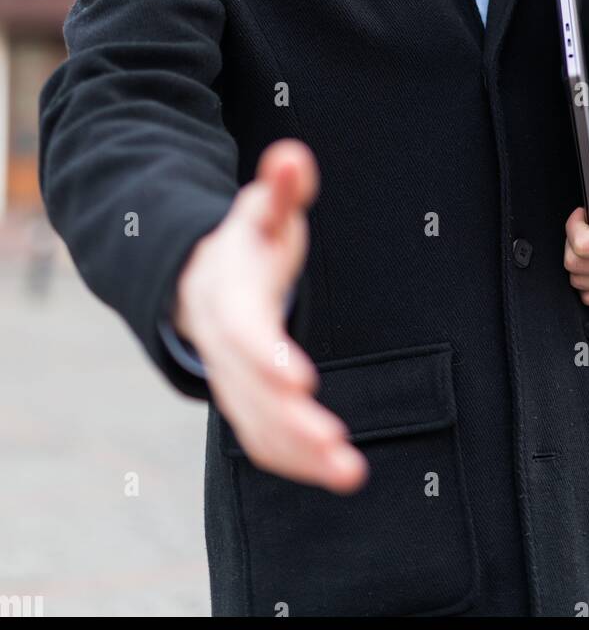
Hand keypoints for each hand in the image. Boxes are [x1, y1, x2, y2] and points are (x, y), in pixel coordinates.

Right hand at [173, 138, 368, 492]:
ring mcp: (228, 378)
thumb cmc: (246, 241)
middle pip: (249, 391)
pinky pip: (260, 439)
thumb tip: (291, 157)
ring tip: (348, 472)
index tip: (302, 383)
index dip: (268, 357)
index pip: (242, 332)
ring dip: (297, 453)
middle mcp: (221, 344)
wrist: (199, 276)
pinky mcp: (242, 401)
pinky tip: (333, 472)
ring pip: (254, 426)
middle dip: (290, 423)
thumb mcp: (261, 209)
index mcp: (226, 295)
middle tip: (336, 448)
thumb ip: (281, 188)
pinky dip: (293, 460)